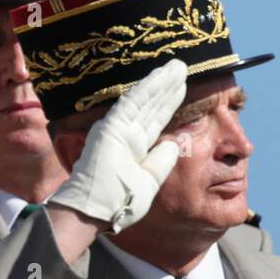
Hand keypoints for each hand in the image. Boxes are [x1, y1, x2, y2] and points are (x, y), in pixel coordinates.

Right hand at [50, 59, 187, 231]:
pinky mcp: (110, 127)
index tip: (182, 87)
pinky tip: (160, 77)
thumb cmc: (119, 201)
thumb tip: (172, 143)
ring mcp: (116, 128)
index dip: (169, 103)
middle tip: (182, 68)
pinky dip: (146, 90)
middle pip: (151, 106)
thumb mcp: (149, 181)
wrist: (97, 211)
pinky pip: (131, 103)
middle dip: (167, 87)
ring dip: (160, 83)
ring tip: (177, 67)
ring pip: (143, 100)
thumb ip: (160, 162)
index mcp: (134, 146)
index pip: (155, 119)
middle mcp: (125, 133)